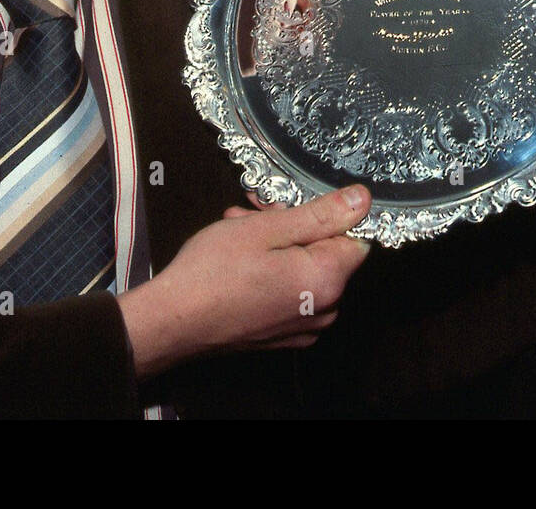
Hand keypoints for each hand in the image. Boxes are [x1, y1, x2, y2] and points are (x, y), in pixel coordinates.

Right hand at [117, 185, 370, 378]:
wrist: (172, 321)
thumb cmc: (215, 270)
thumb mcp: (267, 228)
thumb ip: (320, 214)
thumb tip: (363, 199)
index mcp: (327, 281)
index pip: (355, 238)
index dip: (324, 214)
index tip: (289, 204)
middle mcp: (324, 310)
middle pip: (325, 252)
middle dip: (292, 224)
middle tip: (253, 210)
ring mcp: (302, 327)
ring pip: (303, 268)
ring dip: (276, 242)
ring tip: (237, 226)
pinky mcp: (281, 336)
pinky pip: (290, 291)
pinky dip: (272, 269)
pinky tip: (239, 255)